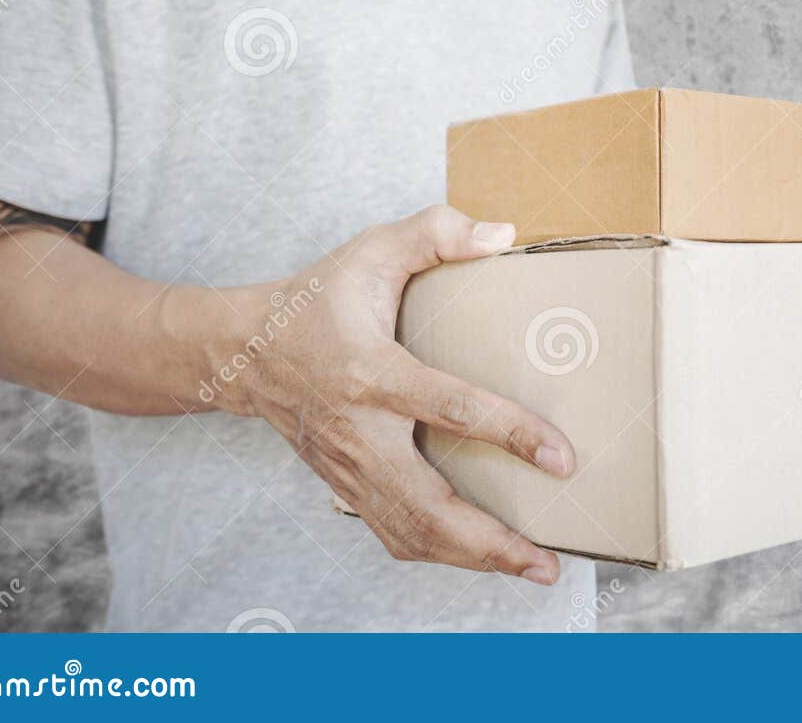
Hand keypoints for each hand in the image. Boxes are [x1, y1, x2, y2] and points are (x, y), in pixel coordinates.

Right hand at [208, 205, 573, 583]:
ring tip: (532, 568)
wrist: (241, 353)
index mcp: (370, 372)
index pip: (448, 408)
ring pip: (411, 532)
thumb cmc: (314, 300)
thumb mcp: (370, 251)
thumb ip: (434, 233)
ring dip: (474, 558)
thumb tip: (503, 236)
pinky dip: (440, 554)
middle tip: (547, 560)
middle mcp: (359, 431)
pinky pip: (393, 534)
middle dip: (490, 541)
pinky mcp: (347, 486)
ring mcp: (350, 468)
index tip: (560, 458)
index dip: (509, 433)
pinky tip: (480, 559)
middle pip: (427, 504)